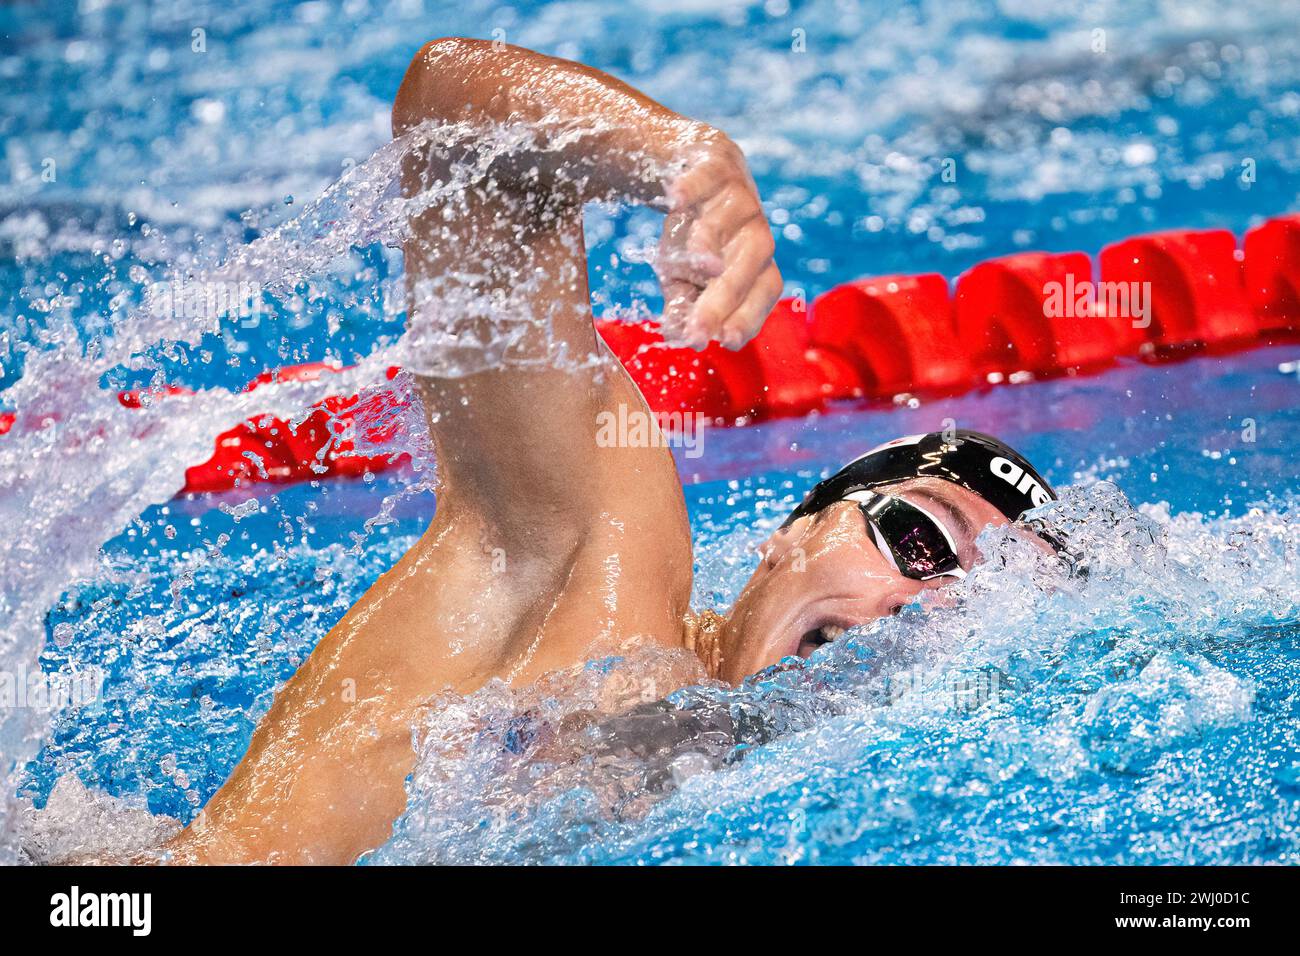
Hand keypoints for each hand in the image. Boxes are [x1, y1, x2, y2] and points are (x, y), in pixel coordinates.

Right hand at [655, 133, 781, 350]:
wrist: (692, 163)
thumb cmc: (692, 232)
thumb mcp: (682, 274)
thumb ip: (681, 304)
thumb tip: (675, 336)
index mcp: (756, 260)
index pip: (763, 291)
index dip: (748, 315)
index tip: (726, 341)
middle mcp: (754, 229)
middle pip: (749, 263)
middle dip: (724, 297)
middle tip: (699, 330)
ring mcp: (738, 194)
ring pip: (727, 221)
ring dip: (711, 242)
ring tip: (698, 266)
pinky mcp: (715, 162)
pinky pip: (706, 175)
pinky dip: (691, 186)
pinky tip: (673, 199)